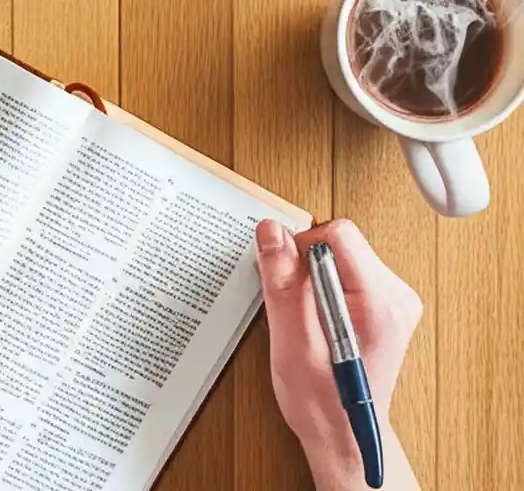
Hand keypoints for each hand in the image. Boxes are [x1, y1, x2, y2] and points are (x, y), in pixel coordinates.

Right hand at [255, 219, 422, 489]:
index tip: (285, 280)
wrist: (344, 434)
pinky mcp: (382, 304)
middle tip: (294, 310)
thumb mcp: (292, 343)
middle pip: (340, 243)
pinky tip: (315, 320)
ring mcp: (393, 300)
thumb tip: (272, 233)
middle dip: (304, 267)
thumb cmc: (322, 402)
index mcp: (381, 303)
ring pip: (339, 256)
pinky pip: (343, 273)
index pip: (339, 235)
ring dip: (311, 280)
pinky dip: (320, 288)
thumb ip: (283, 283)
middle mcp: (396, 296)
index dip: (300, 249)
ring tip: (306, 321)